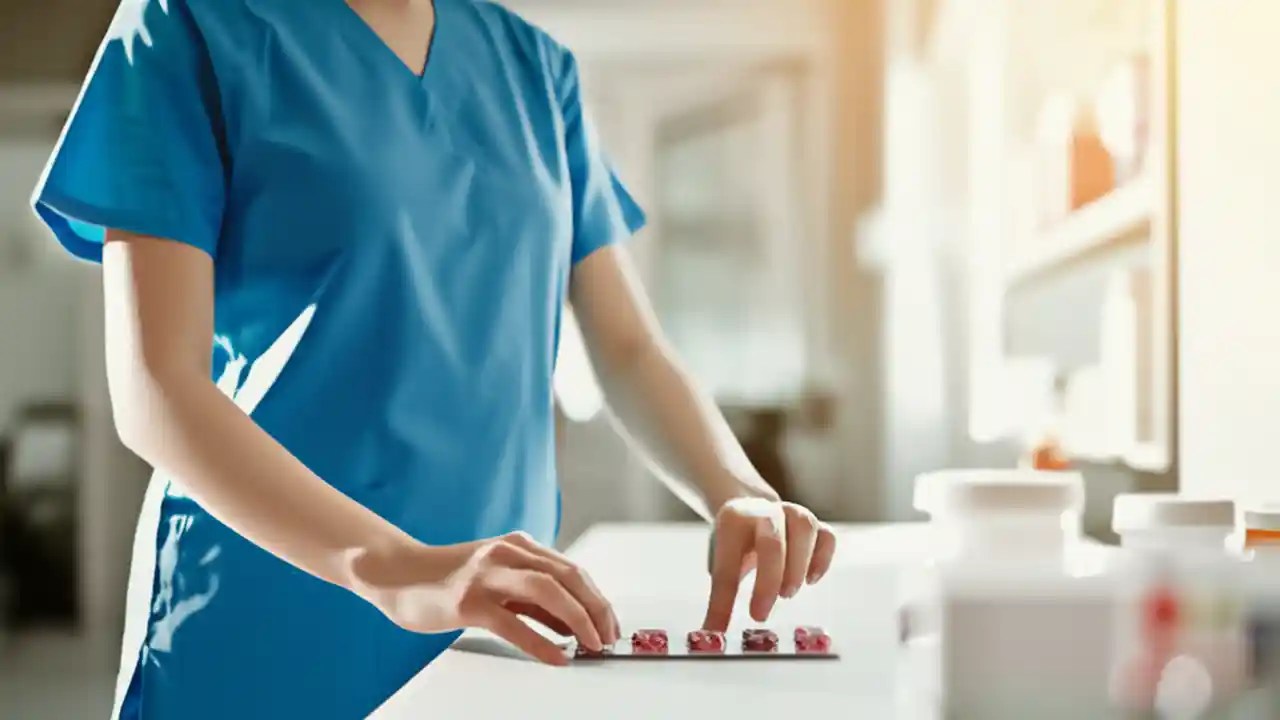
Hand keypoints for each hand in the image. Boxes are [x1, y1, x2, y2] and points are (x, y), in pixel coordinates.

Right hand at [349, 532, 619, 665]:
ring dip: (578, 620)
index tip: (610, 625)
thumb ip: (532, 599)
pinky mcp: (468, 601)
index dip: (597, 599)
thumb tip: (573, 624)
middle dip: (596, 609)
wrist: (396, 573)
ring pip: (547, 591)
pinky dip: (542, 642)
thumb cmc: (448, 580)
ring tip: (592, 645)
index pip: (572, 570)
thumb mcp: (498, 580)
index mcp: (519, 546)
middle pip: (568, 577)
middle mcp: (507, 553)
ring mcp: (487, 575)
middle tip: (609, 637)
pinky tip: (558, 657)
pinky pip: (514, 623)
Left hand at [702, 497, 835, 631]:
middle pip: (772, 541)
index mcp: (732, 520)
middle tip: (759, 615)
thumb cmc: (737, 543)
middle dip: (769, 581)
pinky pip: (827, 537)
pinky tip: (811, 579)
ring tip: (786, 594)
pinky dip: (823, 559)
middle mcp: (765, 511)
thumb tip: (711, 637)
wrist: (753, 508)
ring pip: (804, 531)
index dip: (726, 599)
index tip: (724, 626)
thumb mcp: (721, 562)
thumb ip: (720, 597)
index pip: (728, 564)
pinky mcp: (816, 524)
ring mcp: (793, 513)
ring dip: (798, 566)